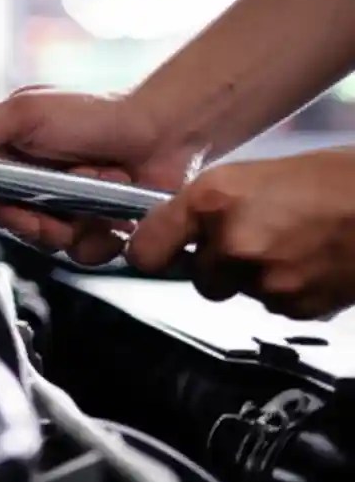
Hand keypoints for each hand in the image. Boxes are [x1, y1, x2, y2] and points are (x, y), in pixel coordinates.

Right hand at [0, 87, 198, 264]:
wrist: (164, 128)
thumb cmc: (96, 113)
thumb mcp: (28, 114)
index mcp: (14, 164)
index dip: (9, 211)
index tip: (25, 204)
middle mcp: (40, 191)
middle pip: (24, 230)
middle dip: (49, 220)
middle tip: (72, 197)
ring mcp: (72, 212)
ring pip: (57, 248)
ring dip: (83, 222)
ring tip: (105, 187)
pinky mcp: (103, 230)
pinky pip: (91, 255)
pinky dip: (107, 234)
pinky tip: (120, 209)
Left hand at [127, 148, 354, 319]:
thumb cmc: (333, 180)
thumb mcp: (255, 175)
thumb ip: (209, 206)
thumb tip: (176, 231)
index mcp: (213, 200)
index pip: (148, 245)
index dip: (151, 251)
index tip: (156, 253)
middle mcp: (231, 242)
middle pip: (198, 275)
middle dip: (218, 263)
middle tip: (255, 238)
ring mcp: (262, 279)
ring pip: (237, 290)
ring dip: (253, 276)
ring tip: (292, 244)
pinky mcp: (292, 306)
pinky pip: (272, 304)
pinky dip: (287, 289)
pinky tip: (311, 261)